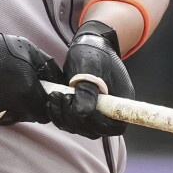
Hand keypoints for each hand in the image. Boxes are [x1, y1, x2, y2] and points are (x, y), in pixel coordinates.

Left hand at [47, 20, 133, 137]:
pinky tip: (52, 102)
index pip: (114, 126)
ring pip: (81, 128)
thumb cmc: (93, 52)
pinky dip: (60, 115)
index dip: (96, 122)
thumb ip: (87, 89)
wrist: (88, 43)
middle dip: (74, 118)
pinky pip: (72, 122)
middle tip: (61, 98)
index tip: (79, 107)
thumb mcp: (91, 66)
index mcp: (121, 100)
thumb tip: (82, 113)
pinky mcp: (83, 109)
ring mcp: (97, 110)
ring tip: (54, 97)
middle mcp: (111, 110)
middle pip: (95, 130)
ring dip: (64, 117)